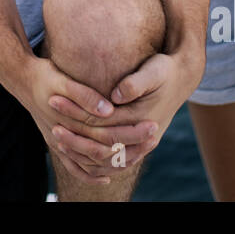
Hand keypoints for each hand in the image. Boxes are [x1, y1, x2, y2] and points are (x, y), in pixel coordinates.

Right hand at [17, 55, 155, 185]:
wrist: (21, 81)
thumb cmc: (44, 77)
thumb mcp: (63, 80)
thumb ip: (85, 96)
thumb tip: (108, 110)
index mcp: (70, 123)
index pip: (107, 135)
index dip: (131, 132)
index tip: (152, 125)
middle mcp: (65, 139)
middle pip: (105, 151)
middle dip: (131, 146)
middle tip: (154, 137)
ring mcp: (61, 145)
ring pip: (94, 163)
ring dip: (118, 161)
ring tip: (141, 151)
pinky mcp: (58, 146)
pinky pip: (76, 168)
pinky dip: (91, 175)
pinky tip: (108, 178)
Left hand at [47, 51, 198, 181]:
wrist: (181, 80)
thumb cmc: (165, 70)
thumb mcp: (155, 71)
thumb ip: (136, 83)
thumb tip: (117, 94)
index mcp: (143, 118)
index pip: (104, 122)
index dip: (78, 113)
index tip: (55, 100)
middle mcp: (143, 138)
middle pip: (102, 145)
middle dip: (75, 137)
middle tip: (52, 126)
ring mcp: (141, 145)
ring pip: (106, 160)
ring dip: (81, 152)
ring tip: (58, 140)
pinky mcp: (137, 146)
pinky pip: (112, 163)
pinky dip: (94, 162)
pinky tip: (76, 154)